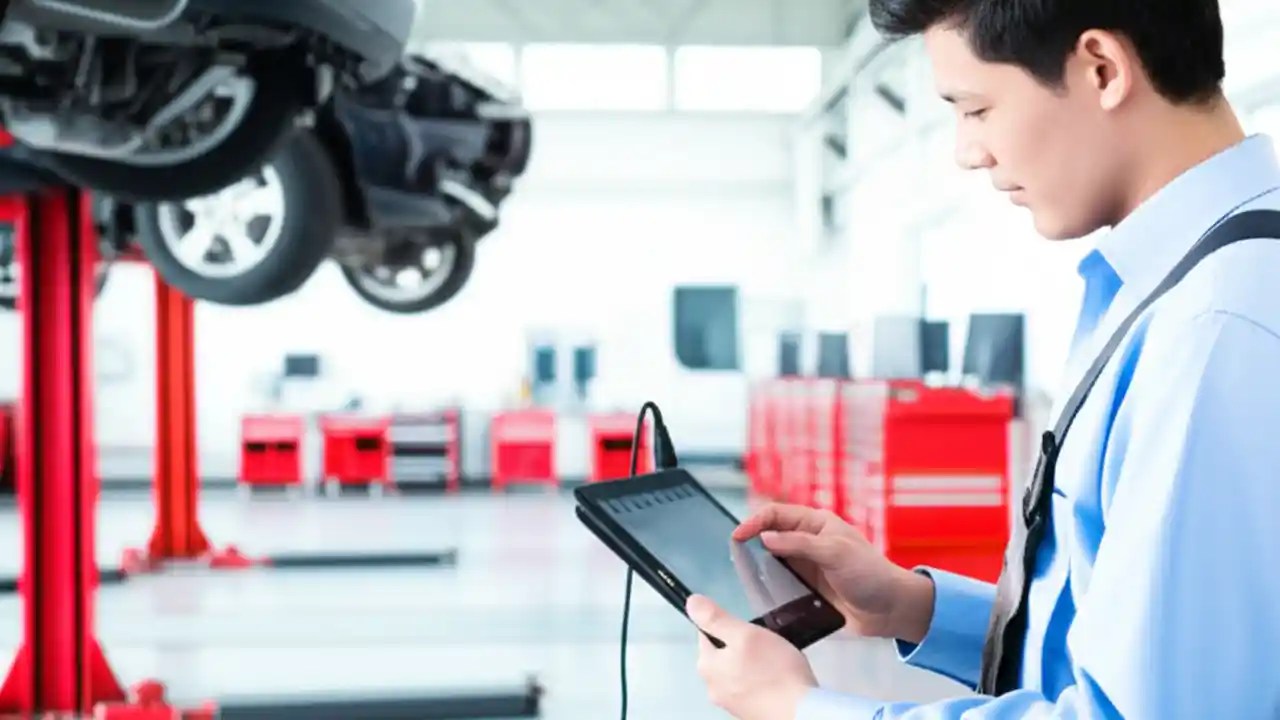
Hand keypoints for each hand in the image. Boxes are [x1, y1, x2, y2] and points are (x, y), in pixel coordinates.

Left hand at [687, 594, 815, 719]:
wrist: (801, 712)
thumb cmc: (774, 669)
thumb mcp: (744, 634)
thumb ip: (715, 618)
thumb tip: (691, 602)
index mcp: (706, 666)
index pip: (705, 634)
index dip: (726, 626)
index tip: (747, 630)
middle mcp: (712, 688)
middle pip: (721, 655)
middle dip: (739, 646)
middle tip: (763, 645)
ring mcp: (730, 704)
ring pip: (736, 672)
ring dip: (750, 664)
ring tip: (773, 662)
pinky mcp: (748, 713)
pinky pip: (749, 689)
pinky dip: (759, 682)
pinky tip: (776, 680)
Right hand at [734, 503, 934, 642]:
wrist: (890, 609)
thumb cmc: (869, 574)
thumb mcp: (835, 553)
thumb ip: (799, 544)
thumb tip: (764, 538)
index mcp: (816, 523)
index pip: (776, 514)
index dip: (755, 521)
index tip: (737, 536)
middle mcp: (807, 542)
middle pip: (769, 536)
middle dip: (751, 542)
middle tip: (734, 557)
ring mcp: (805, 566)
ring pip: (771, 561)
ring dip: (758, 567)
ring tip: (743, 576)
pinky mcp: (805, 588)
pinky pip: (779, 584)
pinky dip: (768, 587)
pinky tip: (760, 593)